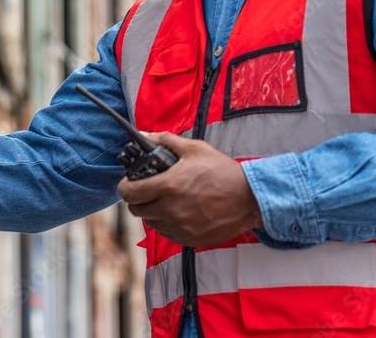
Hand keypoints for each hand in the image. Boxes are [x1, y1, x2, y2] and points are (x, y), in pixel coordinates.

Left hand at [116, 132, 263, 246]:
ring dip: (152, 212)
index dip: (125, 187)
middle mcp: (171, 210)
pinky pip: (167, 234)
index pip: (129, 193)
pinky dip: (167, 224)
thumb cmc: (223, 171)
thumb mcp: (194, 149)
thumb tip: (145, 135)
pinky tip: (178, 213)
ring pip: (151, 223)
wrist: (251, 198)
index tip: (128, 183)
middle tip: (147, 190)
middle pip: (136, 210)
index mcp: (169, 186)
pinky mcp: (190, 239)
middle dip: (138, 199)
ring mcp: (181, 227)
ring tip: (165, 200)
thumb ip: (165, 141)